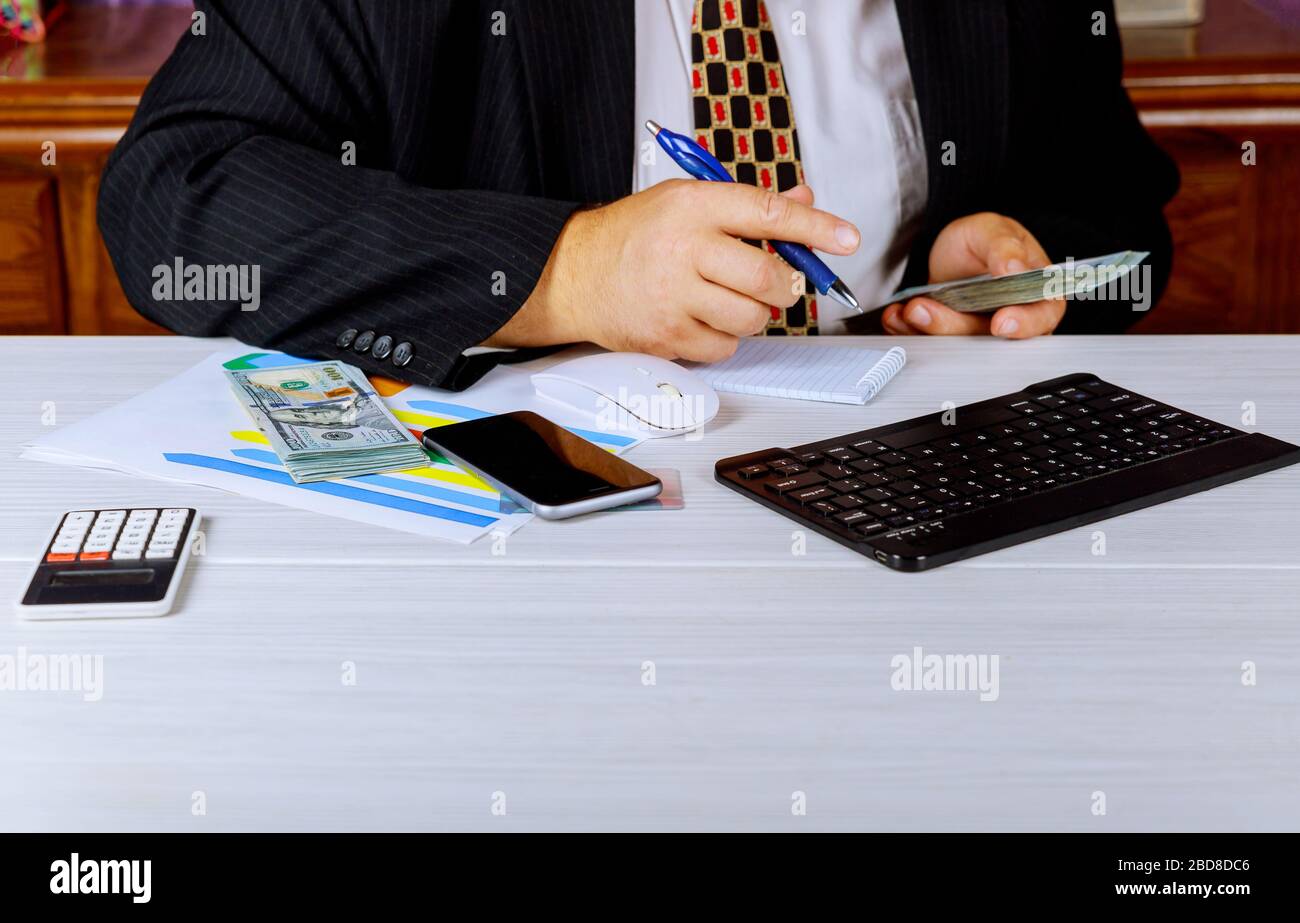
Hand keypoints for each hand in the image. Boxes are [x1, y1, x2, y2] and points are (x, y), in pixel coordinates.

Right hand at [486, 180, 860, 361]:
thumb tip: (804, 200)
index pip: (768, 213)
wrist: (573, 273)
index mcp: (693, 205)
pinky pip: (725, 347)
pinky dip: (725, 337)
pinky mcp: (666, 336)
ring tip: (726, 298)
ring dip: (753, 314)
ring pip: (752, 318)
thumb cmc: (634, 235)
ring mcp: (673, 296)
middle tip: (776, 283)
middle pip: (767, 277)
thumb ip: (747, 205)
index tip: (847, 238)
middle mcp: (683, 248)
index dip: (815, 227)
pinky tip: (701, 318)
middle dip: (783, 286)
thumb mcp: (686, 201)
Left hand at [881, 213, 1065, 338]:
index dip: (1023, 324)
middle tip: (925, 310)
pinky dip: (910, 330)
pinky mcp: (949, 337)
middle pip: (990, 338)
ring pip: (957, 343)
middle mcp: (1010, 319)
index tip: (1000, 323)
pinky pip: (932, 342)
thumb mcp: (991, 231)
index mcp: (1035, 294)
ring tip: (910, 308)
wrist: (951, 252)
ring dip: (929, 328)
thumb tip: (1014, 269)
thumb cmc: (983, 240)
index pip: (1041, 317)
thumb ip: (1004, 247)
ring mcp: (977, 332)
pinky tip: (896, 316)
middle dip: (954, 326)